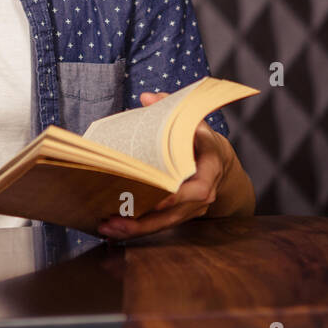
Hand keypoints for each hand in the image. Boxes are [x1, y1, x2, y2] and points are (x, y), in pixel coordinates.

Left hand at [96, 90, 234, 240]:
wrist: (218, 161)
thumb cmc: (200, 139)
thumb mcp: (192, 120)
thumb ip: (171, 107)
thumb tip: (147, 98)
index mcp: (210, 168)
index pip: (198, 187)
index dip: (177, 194)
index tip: (154, 196)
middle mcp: (204, 192)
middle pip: (175, 212)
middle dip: (146, 218)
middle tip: (116, 218)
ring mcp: (192, 208)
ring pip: (164, 223)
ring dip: (136, 228)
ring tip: (108, 228)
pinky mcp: (179, 215)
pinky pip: (159, 225)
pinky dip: (137, 228)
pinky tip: (114, 230)